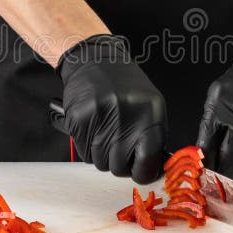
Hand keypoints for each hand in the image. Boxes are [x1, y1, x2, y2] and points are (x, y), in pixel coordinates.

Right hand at [52, 35, 166, 183]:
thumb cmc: (124, 85)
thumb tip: (153, 170)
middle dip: (119, 163)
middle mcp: (127, 115)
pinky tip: (93, 129)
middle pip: (120, 167)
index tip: (140, 171)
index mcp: (150, 113)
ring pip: (100, 163)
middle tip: (118, 147)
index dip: (143, 172)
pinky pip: (84, 153)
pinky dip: (88, 147)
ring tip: (104, 132)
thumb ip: (152, 137)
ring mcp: (101, 117)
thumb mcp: (150, 105)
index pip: (148, 160)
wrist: (94, 60)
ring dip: (102, 155)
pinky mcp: (80, 119)